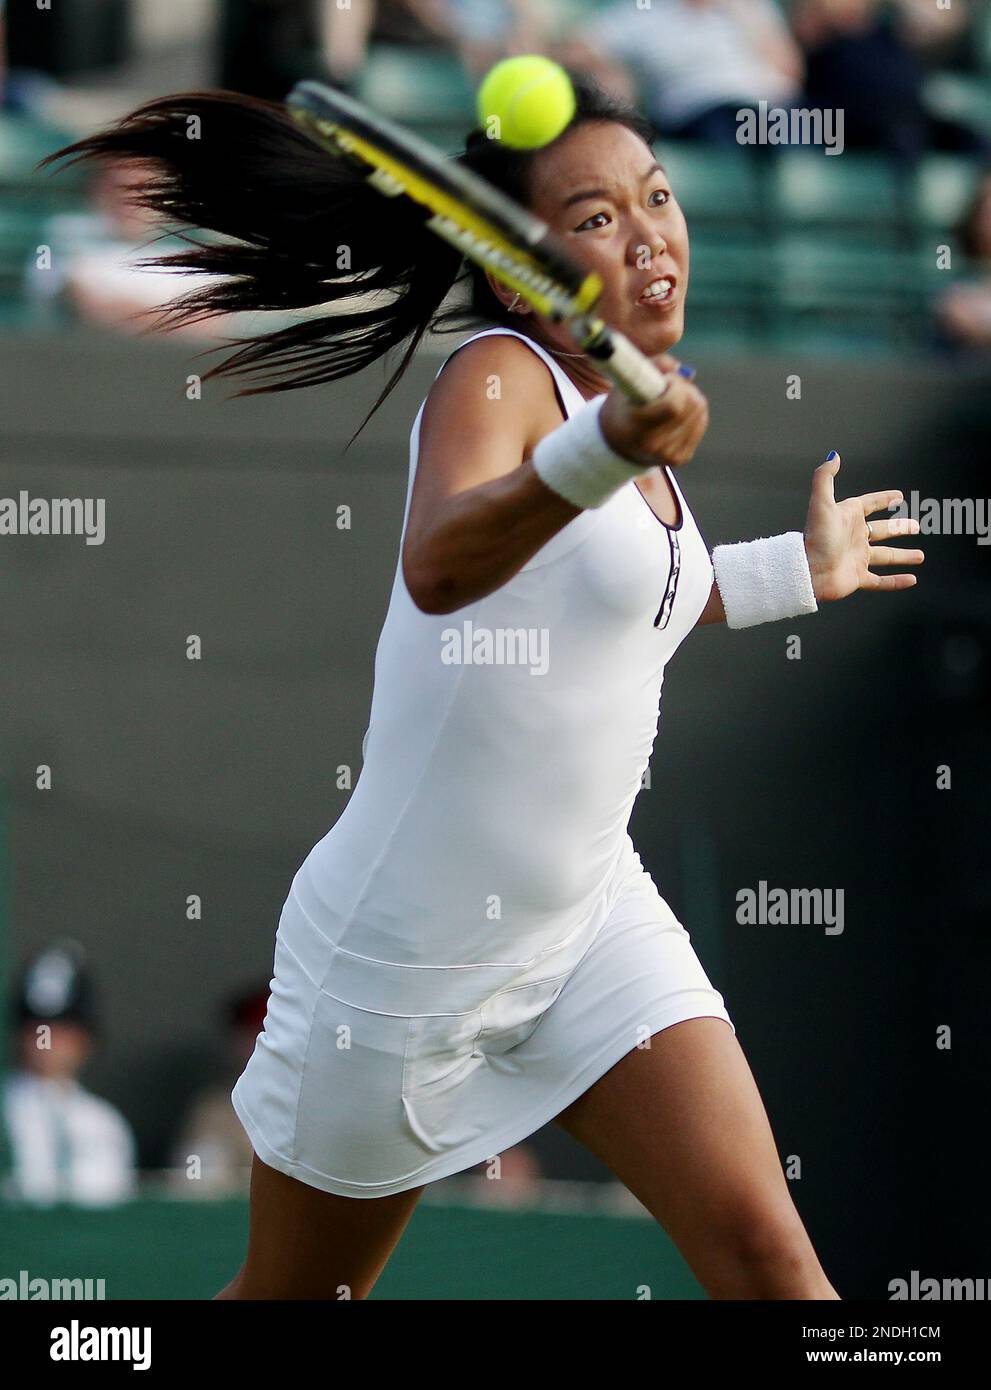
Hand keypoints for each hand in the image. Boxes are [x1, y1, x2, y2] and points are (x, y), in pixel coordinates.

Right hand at [599, 354, 708, 470]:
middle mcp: (654, 445)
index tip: (666, 379)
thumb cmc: (622, 406)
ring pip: (700, 413)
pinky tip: (678, 411)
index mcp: (637, 427)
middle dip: (686, 388)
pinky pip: (700, 424)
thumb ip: (653, 366)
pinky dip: (694, 412)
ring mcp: (669, 454)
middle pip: (693, 405)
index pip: (674, 405)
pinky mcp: (681, 457)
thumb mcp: (626, 382)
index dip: (676, 385)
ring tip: (672, 397)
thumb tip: (679, 368)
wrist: (615, 445)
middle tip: (670, 385)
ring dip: (691, 398)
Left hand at [803, 452, 923, 601]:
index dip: (883, 499)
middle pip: (882, 530)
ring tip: (920, 556)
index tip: (899, 496)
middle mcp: (854, 537)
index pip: (869, 504)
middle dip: (899, 528)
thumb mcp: (820, 503)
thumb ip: (825, 478)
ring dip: (903, 556)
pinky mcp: (857, 578)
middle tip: (916, 526)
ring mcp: (857, 558)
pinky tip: (912, 580)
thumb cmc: (815, 538)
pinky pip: (881, 581)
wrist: (806, 571)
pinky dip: (897, 582)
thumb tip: (834, 455)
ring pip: (885, 556)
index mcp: (848, 518)